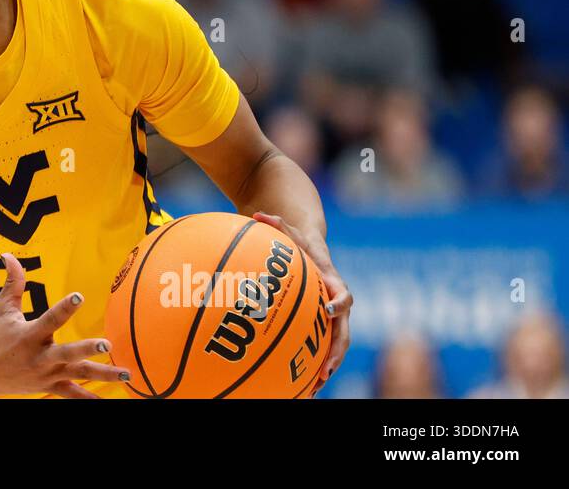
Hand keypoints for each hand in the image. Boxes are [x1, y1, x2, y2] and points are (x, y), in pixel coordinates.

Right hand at [0, 253, 128, 397]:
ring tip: (126, 373)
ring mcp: (46, 374)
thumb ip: (12, 282)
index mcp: (28, 335)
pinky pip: (71, 394)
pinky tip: (107, 401)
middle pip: (67, 353)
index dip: (64, 308)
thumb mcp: (1, 308)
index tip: (79, 296)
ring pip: (77, 374)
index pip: (50, 319)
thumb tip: (8, 255)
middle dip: (87, 349)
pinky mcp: (48, 387)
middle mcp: (39, 357)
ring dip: (102, 374)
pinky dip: (88, 399)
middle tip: (106, 344)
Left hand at [251, 211, 351, 394]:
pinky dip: (314, 365)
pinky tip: (302, 386)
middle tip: (326, 368)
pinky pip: (320, 347)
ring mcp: (330, 316)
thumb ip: (277, 223)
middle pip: (344, 330)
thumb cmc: (299, 241)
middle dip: (337, 350)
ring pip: (335, 345)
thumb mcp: (290, 230)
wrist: (311, 247)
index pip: (344, 295)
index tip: (329, 311)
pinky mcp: (320, 324)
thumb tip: (258, 214)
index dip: (340, 303)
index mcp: (332, 282)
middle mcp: (335, 303)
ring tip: (315, 388)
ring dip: (328, 365)